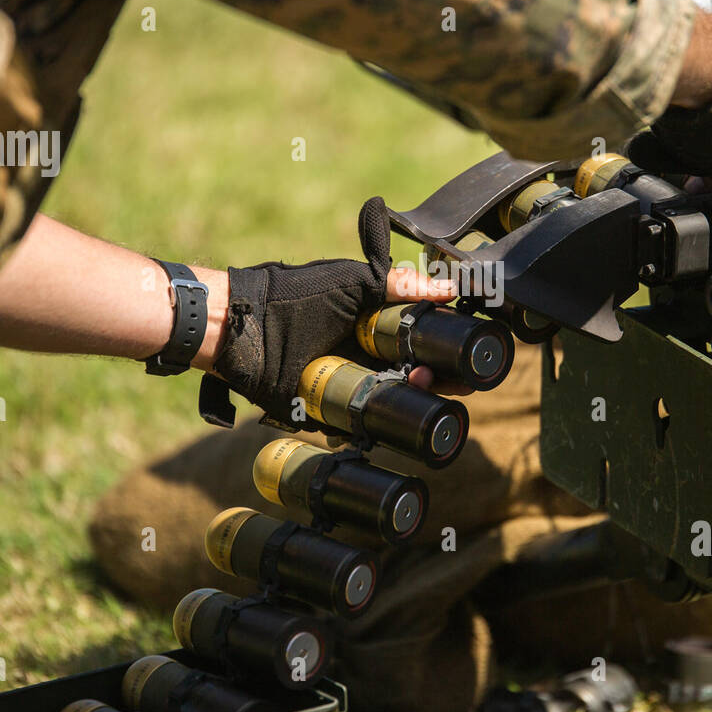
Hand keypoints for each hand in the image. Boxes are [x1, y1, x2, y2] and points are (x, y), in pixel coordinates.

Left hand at [208, 198, 465, 425]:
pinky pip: (357, 427)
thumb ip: (397, 284)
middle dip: (437, 380)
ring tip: (422, 384)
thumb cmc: (294, 296)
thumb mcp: (351, 283)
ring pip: (391, 404)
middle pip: (412, 378)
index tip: (468, 354)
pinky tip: (395, 420)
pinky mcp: (325, 414)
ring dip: (412, 401)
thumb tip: (447, 290)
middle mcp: (363, 360)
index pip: (419, 343)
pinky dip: (375, 427)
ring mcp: (346, 388)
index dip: (445, 350)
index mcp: (372, 329)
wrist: (243, 326)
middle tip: (453, 379)